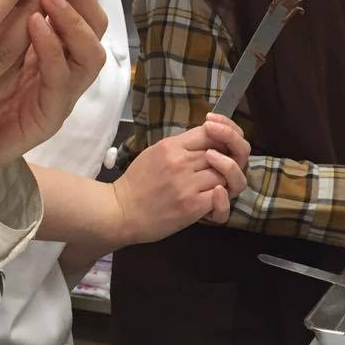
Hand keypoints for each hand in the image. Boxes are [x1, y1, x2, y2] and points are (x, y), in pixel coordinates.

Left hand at [0, 0, 108, 185]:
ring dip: (71, 16)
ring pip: (89, 51)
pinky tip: (35, 25)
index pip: (76, 0)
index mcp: (52, 40)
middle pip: (94, 20)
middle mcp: (65, 64)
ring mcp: (62, 91)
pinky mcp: (50, 116)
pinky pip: (62, 80)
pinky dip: (52, 48)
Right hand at [111, 114, 249, 244]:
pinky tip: (211, 200)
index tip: (218, 149)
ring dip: (222, 181)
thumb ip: (180, 145)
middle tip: (217, 171)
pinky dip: (220, 198)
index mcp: (171, 145)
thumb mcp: (155, 153)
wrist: (121, 212)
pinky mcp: (192, 205)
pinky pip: (220, 195)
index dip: (220, 139)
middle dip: (223, 163)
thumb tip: (206, 138)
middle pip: (220, 153)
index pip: (209, 132)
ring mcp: (187, 184)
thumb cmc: (136, 183)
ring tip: (212, 186)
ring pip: (224, 174)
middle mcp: (181, 162)